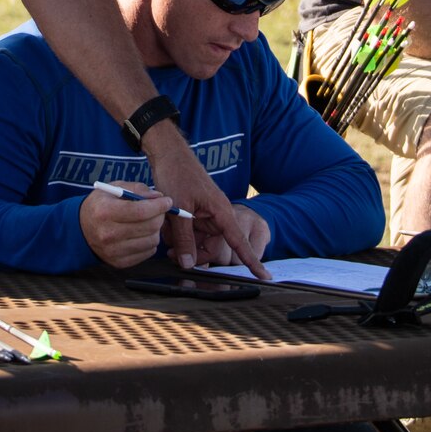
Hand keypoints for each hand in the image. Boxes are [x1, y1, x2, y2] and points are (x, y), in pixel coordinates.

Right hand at [78, 181, 169, 267]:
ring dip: (155, 230)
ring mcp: (113, 251)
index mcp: (105, 211)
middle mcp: (107, 234)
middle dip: (160, 216)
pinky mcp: (119, 262)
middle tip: (159, 211)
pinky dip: (150, 242)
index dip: (159, 206)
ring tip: (148, 222)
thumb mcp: (115, 189)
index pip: (140, 211)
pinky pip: (148, 252)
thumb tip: (158, 197)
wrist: (82, 229)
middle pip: (149, 227)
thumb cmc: (101, 205)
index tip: (167, 201)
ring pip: (152, 241)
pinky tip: (141, 234)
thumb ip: (137, 189)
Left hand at [143, 130, 268, 276]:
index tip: (264, 276)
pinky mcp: (195, 215)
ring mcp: (205, 216)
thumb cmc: (178, 174)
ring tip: (166, 231)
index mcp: (222, 212)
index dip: (251, 260)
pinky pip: (190, 233)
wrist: (167, 154)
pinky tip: (166, 226)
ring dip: (182, 242)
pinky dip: (177, 234)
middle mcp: (217, 216)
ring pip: (198, 242)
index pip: (240, 241)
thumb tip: (188, 264)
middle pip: (213, 247)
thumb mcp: (179, 208)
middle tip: (172, 254)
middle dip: (194, 252)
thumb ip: (184, 238)